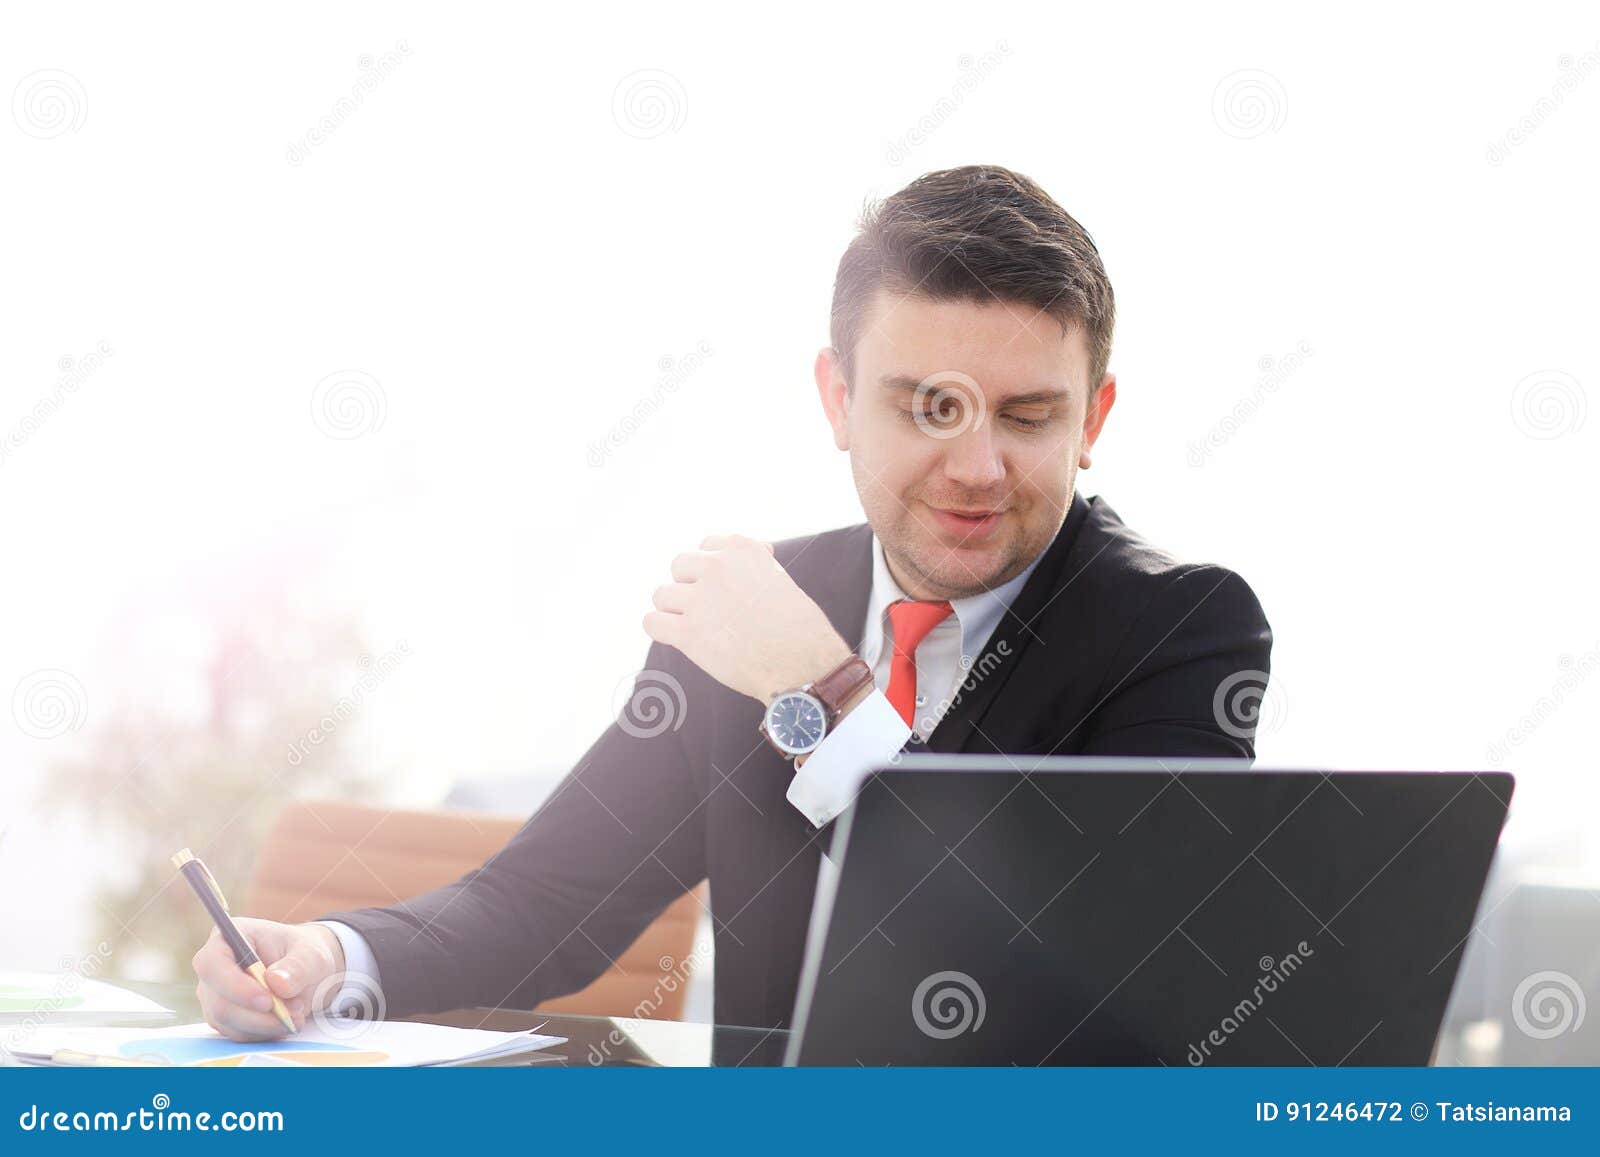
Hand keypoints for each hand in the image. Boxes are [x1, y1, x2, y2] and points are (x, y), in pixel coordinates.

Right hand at [192, 918, 343, 1041]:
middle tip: (294, 1012)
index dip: (234, 985)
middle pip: (219, 1002)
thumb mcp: (312, 954)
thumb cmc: (305, 955)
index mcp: (228, 938)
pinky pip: (238, 1034)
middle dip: (258, 1015)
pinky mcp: (224, 1018)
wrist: (307, 973)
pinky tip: (287, 1022)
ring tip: (297, 1014)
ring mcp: (215, 996)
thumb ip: (298, 966)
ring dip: (265, 1025)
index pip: (211, 963)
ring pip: (228, 1023)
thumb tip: (275, 982)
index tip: (266, 1000)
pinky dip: (265, 1033)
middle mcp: (214, 969)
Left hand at [643, 534, 853, 703]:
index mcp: (742, 549)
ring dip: (674, 610)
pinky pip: (652, 622)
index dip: (711, 569)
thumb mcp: (779, 579)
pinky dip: (660, 629)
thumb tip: (749, 553)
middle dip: (689, 586)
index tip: (724, 588)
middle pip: (679, 565)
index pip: (707, 545)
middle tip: (709, 611)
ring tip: (696, 628)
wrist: (804, 663)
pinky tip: (676, 638)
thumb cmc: (799, 627)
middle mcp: (718, 567)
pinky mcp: (689, 633)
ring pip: (661, 595)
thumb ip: (754, 565)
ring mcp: (700, 599)